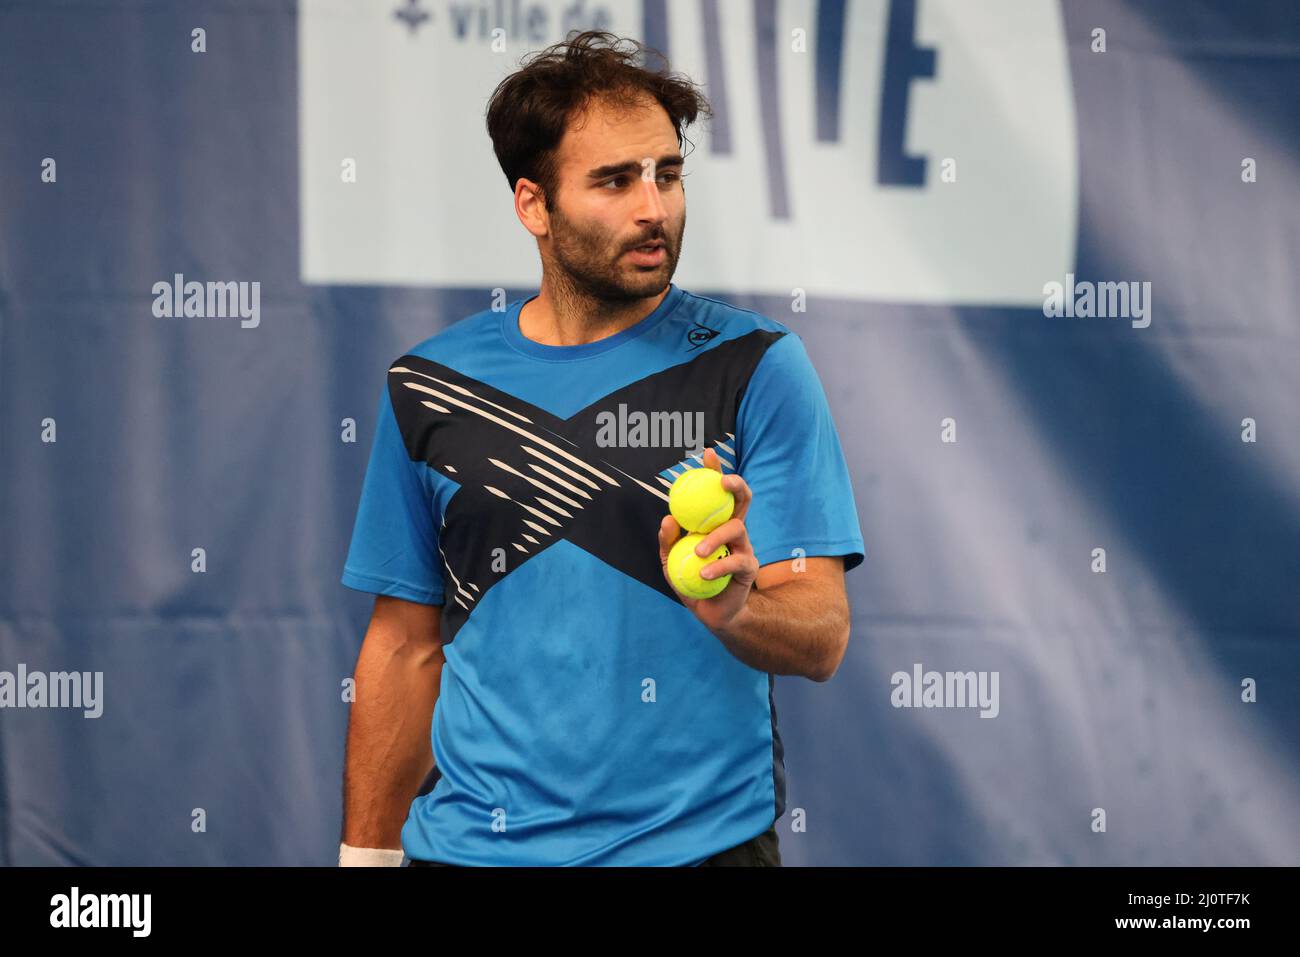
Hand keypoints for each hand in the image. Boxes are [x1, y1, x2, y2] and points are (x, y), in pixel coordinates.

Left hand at [657, 447, 759, 634]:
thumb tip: (668, 518)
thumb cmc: (691, 580)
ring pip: (736, 528)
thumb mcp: (670, 560)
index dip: (715, 470)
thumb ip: (667, 541)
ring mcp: (744, 547)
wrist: (711, 612)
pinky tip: (703, 573)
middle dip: (736, 484)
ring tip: (698, 551)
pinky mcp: (749, 568)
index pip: (717, 491)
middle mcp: (733, 529)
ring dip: (716, 536)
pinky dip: (717, 566)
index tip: (707, 454)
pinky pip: (735, 562)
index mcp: (715, 522)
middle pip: (742, 499)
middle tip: (722, 482)